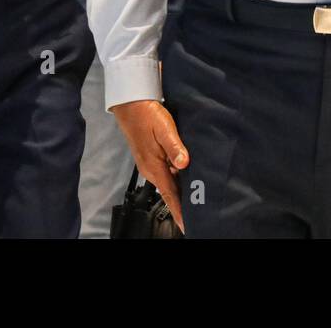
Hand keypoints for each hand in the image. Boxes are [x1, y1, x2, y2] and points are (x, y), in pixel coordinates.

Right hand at [111, 99, 189, 232]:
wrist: (131, 105)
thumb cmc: (148, 115)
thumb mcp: (165, 129)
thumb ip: (175, 147)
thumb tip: (185, 163)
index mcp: (154, 167)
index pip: (170, 195)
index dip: (179, 211)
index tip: (187, 226)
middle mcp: (151, 170)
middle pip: (170, 191)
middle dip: (183, 203)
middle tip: (199, 213)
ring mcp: (150, 164)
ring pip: (169, 182)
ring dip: (181, 190)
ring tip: (197, 197)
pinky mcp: (151, 158)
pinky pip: (166, 173)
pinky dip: (177, 178)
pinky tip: (187, 175)